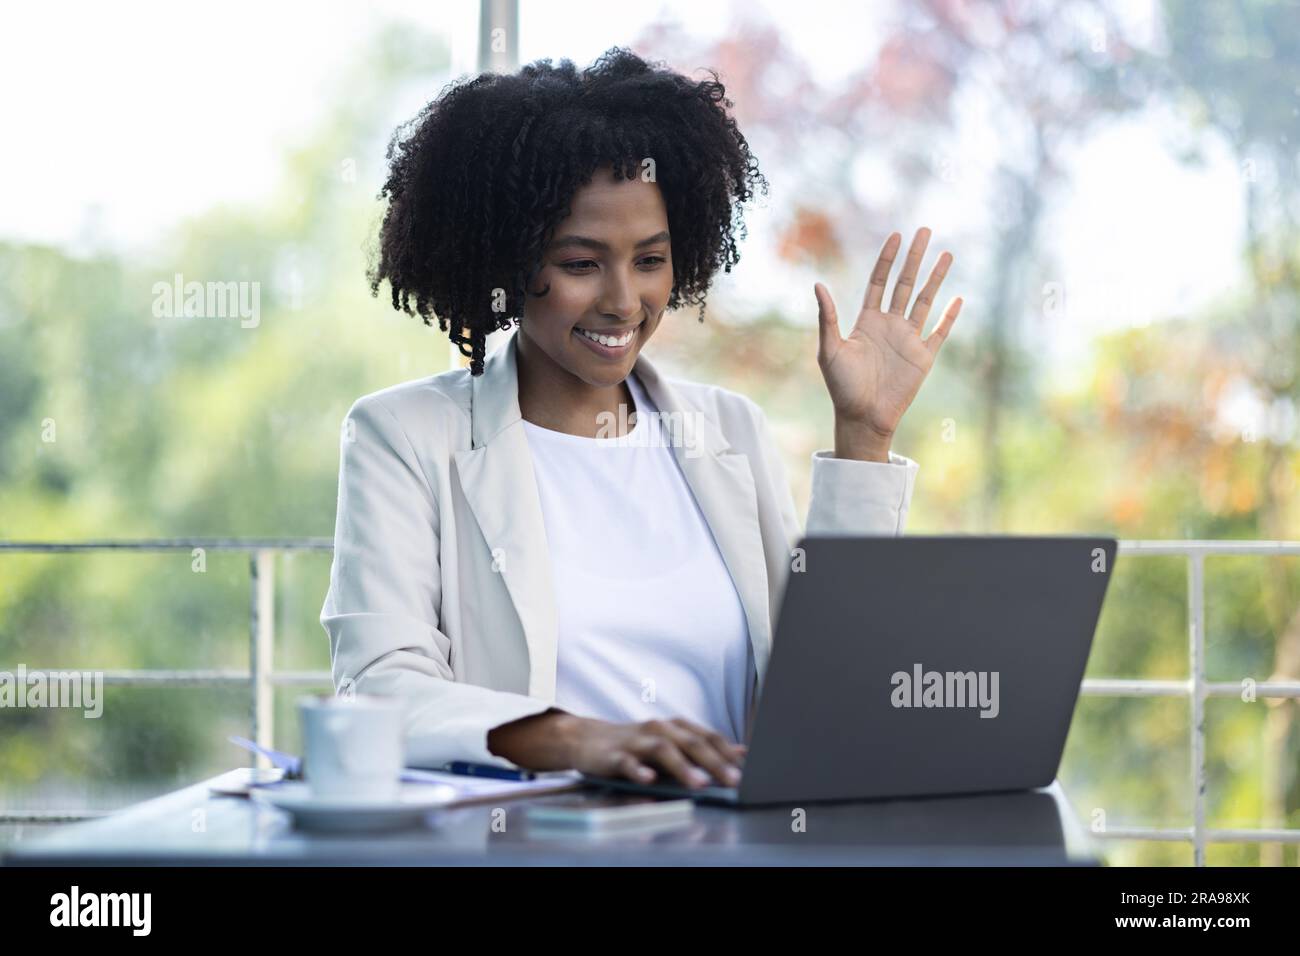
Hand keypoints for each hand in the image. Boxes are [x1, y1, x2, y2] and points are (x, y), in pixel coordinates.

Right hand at [491, 711, 746, 787]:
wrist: (587, 739)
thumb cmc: (636, 745)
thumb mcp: (670, 744)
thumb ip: (701, 749)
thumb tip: (739, 755)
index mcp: (674, 727)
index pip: (706, 736)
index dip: (727, 751)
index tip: (747, 767)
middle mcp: (658, 729)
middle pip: (690, 742)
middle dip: (714, 762)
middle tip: (733, 781)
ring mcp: (636, 741)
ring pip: (663, 750)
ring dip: (683, 767)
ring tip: (700, 784)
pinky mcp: (614, 755)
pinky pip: (628, 762)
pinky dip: (639, 771)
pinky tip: (650, 780)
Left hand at [814, 228, 961, 445]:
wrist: (862, 417)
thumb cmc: (842, 387)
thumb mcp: (830, 350)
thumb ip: (828, 318)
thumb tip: (818, 285)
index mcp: (867, 321)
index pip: (880, 281)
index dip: (887, 259)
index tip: (896, 235)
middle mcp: (890, 325)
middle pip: (905, 283)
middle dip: (915, 258)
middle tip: (925, 231)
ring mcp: (908, 340)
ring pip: (925, 301)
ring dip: (936, 278)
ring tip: (947, 254)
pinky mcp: (923, 357)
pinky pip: (940, 332)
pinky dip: (950, 316)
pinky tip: (958, 299)